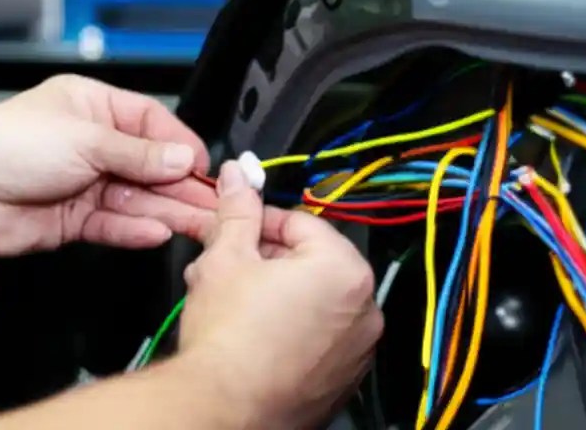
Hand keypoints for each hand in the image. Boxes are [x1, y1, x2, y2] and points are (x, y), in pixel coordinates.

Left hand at [0, 75, 216, 254]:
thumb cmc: (3, 146)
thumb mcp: (85, 139)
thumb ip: (138, 154)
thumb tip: (180, 157)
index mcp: (92, 106)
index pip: (151, 124)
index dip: (179, 146)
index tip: (204, 166)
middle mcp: (89, 143)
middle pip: (148, 165)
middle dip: (179, 184)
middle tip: (213, 202)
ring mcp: (81, 182)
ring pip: (135, 198)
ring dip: (165, 210)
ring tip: (197, 223)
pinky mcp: (72, 219)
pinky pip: (113, 224)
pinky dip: (135, 229)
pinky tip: (157, 232)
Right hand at [177, 162, 383, 429]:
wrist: (221, 409)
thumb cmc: (228, 340)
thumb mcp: (225, 257)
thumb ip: (237, 211)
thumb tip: (239, 177)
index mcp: (345, 269)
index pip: (300, 222)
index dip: (259, 223)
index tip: (235, 228)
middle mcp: (365, 310)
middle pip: (310, 262)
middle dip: (265, 260)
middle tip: (226, 266)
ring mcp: (357, 351)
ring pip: (314, 302)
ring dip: (276, 295)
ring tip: (233, 303)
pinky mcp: (343, 382)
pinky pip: (319, 340)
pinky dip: (292, 333)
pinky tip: (253, 338)